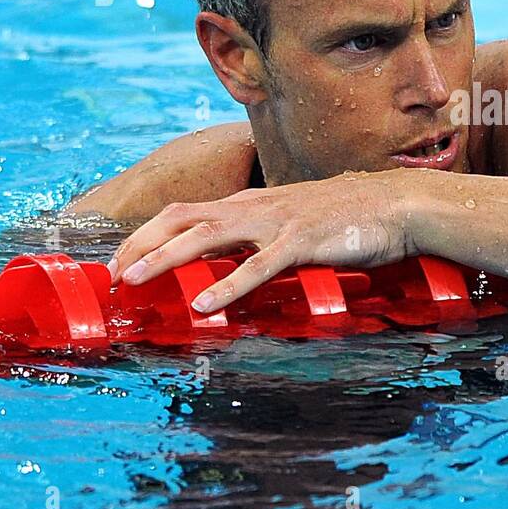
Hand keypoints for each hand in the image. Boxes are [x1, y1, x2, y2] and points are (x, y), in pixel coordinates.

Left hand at [105, 170, 415, 311]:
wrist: (397, 204)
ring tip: (133, 281)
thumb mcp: (295, 222)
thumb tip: (238, 263)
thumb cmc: (349, 217)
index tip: (120, 260)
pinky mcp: (302, 242)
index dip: (146, 234)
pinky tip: (206, 305)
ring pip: (207, 235)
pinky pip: (257, 266)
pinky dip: (228, 286)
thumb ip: (264, 238)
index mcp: (252, 203)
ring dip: (164, 258)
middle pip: (181, 217)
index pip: (185, 212)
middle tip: (111, 275)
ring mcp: (277, 222)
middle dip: (139, 244)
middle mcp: (255, 207)